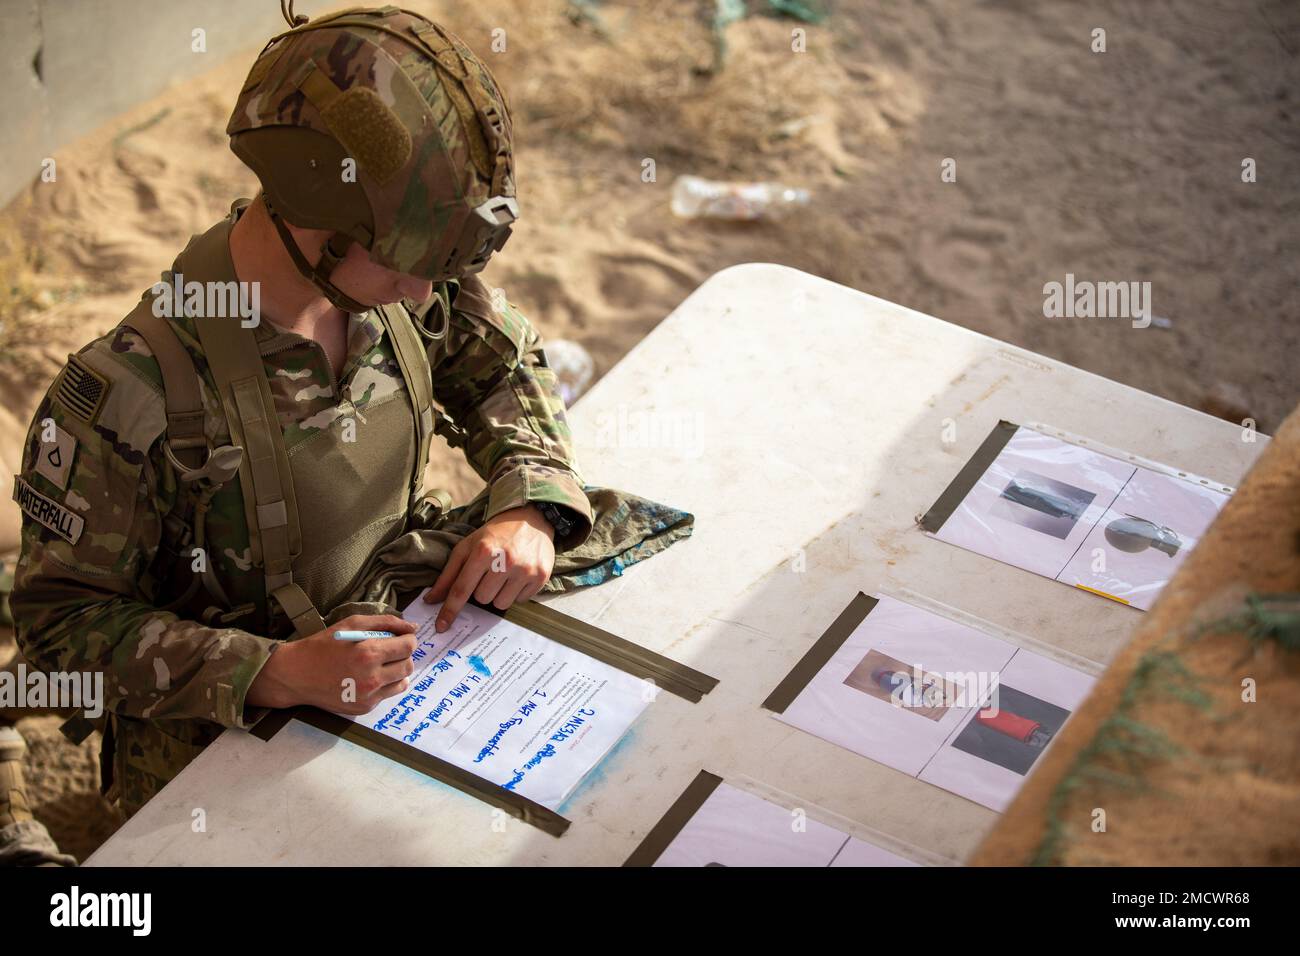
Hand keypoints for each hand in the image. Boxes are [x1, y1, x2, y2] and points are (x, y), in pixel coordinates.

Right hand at [247, 614, 417, 715]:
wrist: (296, 675)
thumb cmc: (323, 646)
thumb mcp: (352, 624)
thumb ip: (385, 622)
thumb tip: (411, 626)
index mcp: (368, 653)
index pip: (408, 646)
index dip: (408, 639)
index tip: (402, 637)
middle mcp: (371, 678)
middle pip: (408, 665)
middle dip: (404, 654)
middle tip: (391, 650)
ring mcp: (368, 696)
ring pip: (402, 682)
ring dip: (397, 670)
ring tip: (381, 664)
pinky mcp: (364, 707)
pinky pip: (388, 694)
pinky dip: (385, 684)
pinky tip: (370, 676)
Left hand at [423, 505, 554, 630]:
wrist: (530, 519)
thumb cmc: (494, 535)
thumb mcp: (467, 547)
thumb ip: (449, 574)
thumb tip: (431, 599)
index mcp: (483, 552)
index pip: (462, 589)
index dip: (450, 610)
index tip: (441, 626)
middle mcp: (505, 561)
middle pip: (482, 599)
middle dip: (481, 590)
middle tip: (489, 574)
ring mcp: (525, 570)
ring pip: (501, 604)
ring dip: (498, 594)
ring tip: (504, 575)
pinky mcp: (540, 577)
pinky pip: (520, 601)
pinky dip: (516, 592)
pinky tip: (518, 575)